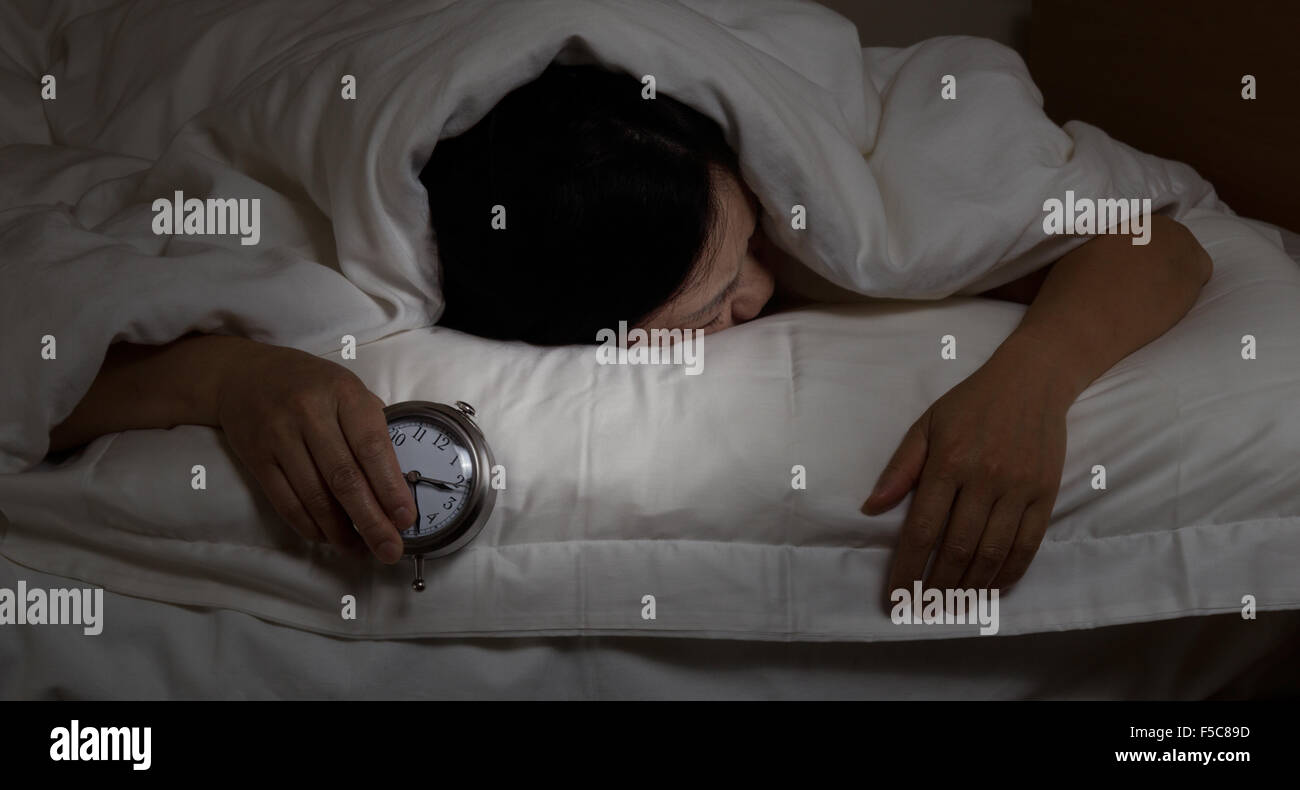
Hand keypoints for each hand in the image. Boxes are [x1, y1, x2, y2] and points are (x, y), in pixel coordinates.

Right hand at [215, 342, 414, 562]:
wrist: (245, 375)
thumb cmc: (312, 386)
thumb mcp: (348, 390)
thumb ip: (372, 429)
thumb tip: (398, 484)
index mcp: (344, 393)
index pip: (372, 448)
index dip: (391, 488)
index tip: (406, 519)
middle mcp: (310, 413)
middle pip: (345, 479)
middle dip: (371, 521)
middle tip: (390, 550)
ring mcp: (279, 436)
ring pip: (314, 496)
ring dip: (341, 531)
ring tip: (361, 550)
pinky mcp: (256, 457)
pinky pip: (286, 501)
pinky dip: (309, 525)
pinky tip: (328, 537)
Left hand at [862, 331, 1076, 604]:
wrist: (1033, 380)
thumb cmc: (970, 404)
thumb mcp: (926, 425)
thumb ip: (900, 469)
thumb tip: (871, 508)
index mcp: (948, 462)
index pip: (922, 529)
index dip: (907, 569)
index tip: (895, 596)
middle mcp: (984, 478)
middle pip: (957, 548)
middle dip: (936, 586)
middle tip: (923, 609)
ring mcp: (1018, 488)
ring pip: (993, 553)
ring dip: (970, 586)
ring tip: (953, 604)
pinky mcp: (1046, 494)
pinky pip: (1028, 545)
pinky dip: (1009, 573)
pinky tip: (992, 588)